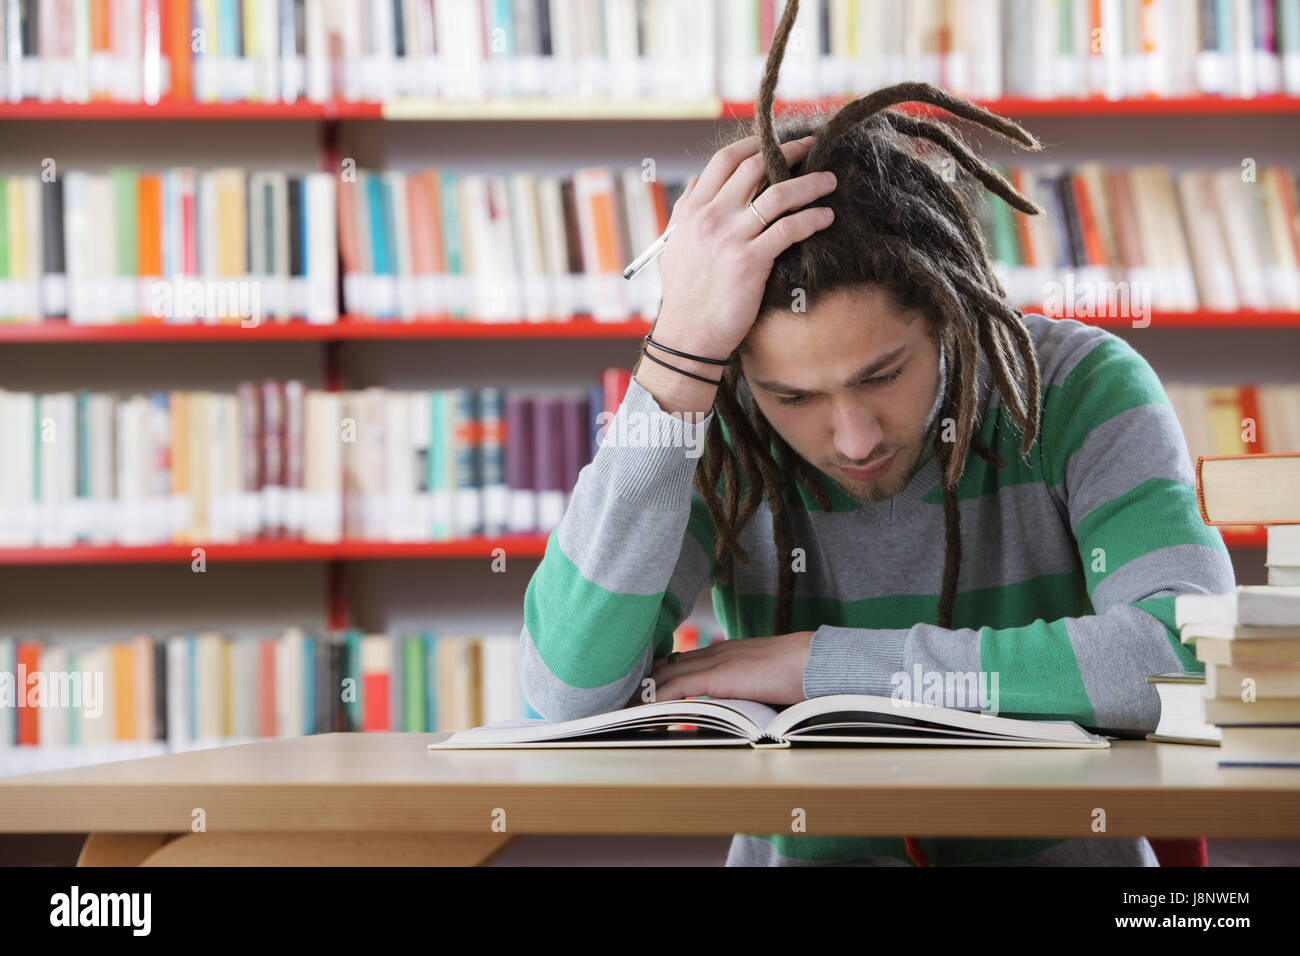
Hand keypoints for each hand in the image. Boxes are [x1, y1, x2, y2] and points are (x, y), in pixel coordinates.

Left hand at [642, 631, 815, 706]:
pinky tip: (645, 713)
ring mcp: (715, 661)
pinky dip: (658, 699)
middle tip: (623, 702)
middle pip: (666, 665)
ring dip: (644, 693)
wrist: (814, 661)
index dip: (659, 675)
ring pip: (666, 674)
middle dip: (644, 683)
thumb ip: (744, 692)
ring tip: (625, 711)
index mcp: (726, 652)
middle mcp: (715, 652)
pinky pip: (677, 687)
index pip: (681, 661)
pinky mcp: (718, 674)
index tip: (643, 690)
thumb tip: (737, 713)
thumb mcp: (764, 683)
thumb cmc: (798, 676)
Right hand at [654, 134, 837, 358]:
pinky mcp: (751, 261)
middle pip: (755, 167)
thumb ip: (685, 212)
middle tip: (812, 149)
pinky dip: (812, 219)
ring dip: (810, 183)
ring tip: (829, 180)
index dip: (754, 144)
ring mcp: (730, 237)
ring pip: (779, 195)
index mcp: (691, 210)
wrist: (688, 335)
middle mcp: (710, 217)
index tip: (776, 141)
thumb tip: (696, 183)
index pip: (725, 160)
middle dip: (789, 152)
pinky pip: (789, 229)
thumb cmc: (683, 296)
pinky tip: (826, 217)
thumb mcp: (673, 246)